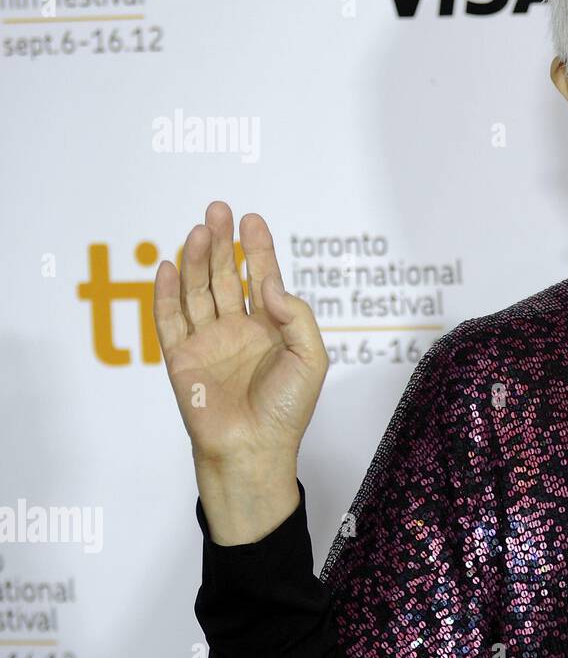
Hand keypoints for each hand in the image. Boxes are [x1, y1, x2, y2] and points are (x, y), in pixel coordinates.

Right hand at [155, 200, 328, 543]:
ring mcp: (207, 342)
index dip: (257, 249)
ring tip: (199, 229)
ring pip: (198, 291)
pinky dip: (166, 293)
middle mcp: (237, 330)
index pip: (262, 278)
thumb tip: (270, 283)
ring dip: (197, 259)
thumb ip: (295, 315)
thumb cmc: (287, 410)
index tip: (252, 218)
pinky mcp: (180, 358)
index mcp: (270, 329)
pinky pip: (169, 319)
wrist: (254, 449)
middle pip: (226, 276)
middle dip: (223, 242)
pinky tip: (171, 265)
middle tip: (218, 208)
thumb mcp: (311, 358)